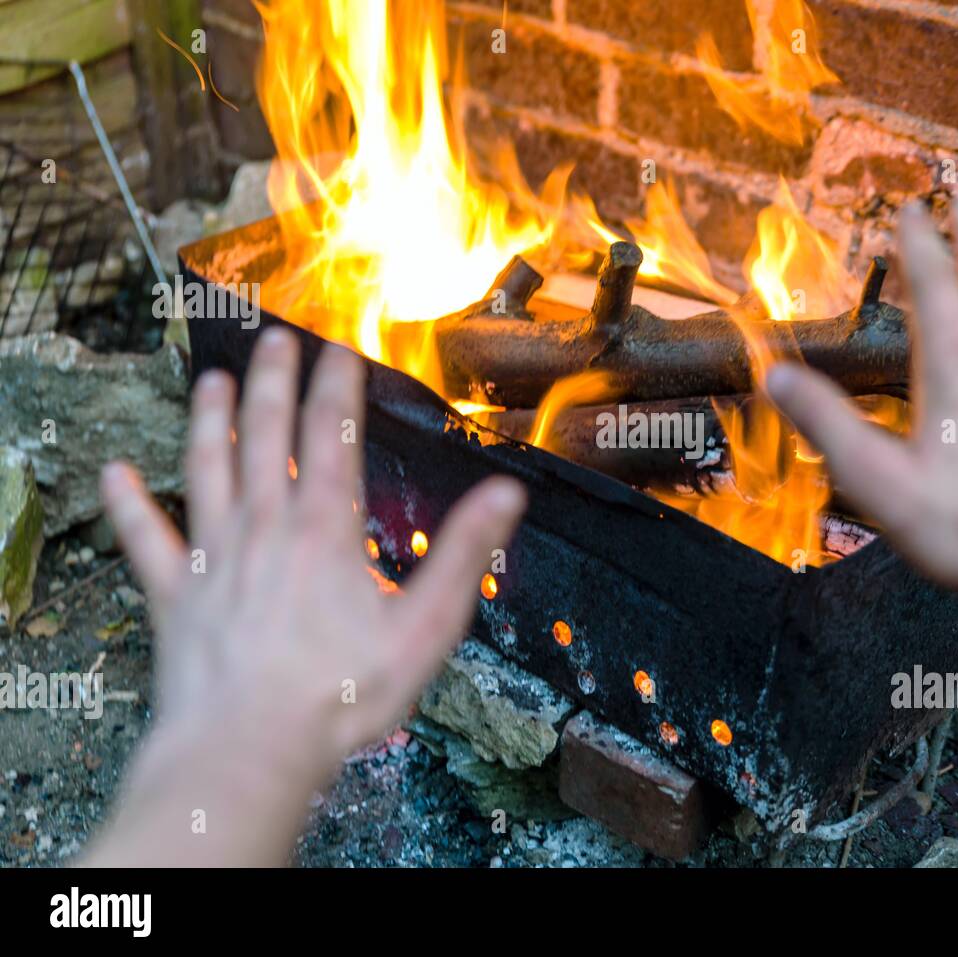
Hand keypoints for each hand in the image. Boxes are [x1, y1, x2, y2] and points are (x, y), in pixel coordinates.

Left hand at [100, 328, 525, 781]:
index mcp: (325, 529)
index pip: (331, 434)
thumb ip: (463, 553)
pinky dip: (127, 502)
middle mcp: (265, 526)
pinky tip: (112, 472)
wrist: (250, 749)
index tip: (340, 347)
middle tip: (274, 338)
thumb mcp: (426, 626)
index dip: (336, 384)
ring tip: (210, 379)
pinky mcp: (175, 593)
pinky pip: (144, 536)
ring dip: (207, 418)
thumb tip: (506, 494)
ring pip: (206, 466)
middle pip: (264, 433)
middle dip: (271, 379)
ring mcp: (214, 555)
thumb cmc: (339, 695)